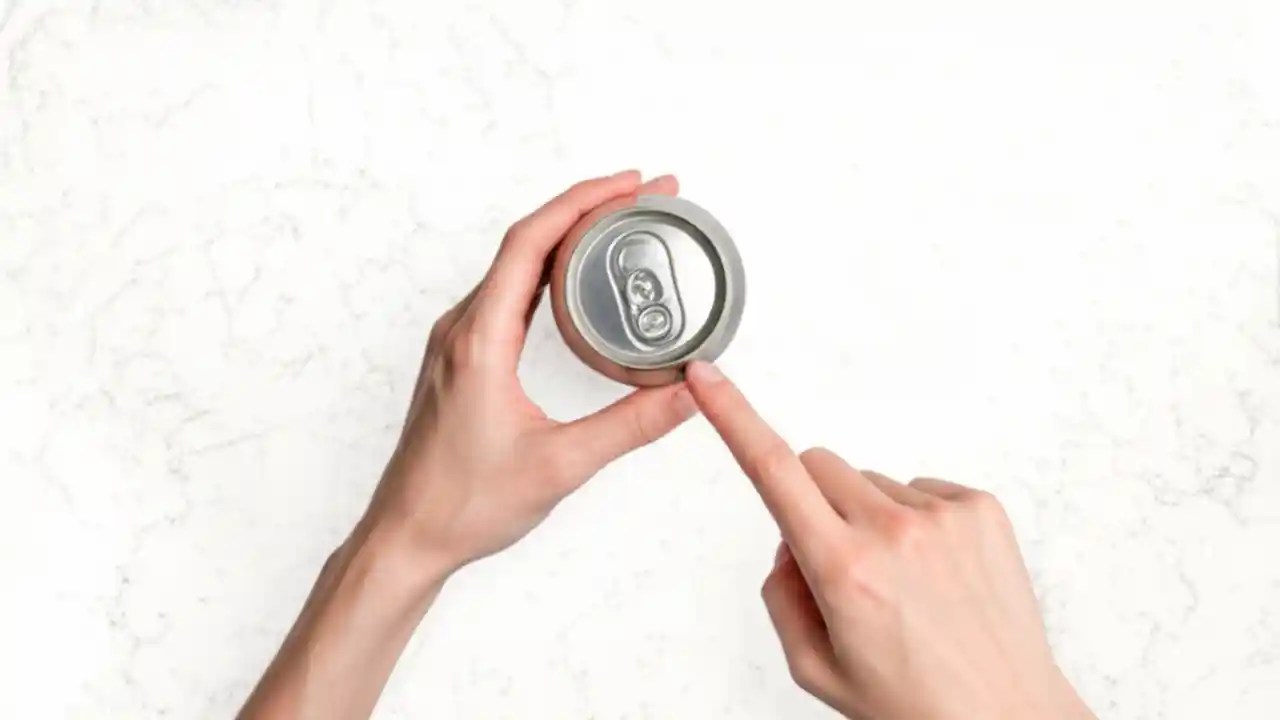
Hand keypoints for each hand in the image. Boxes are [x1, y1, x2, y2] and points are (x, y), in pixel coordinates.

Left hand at [364, 170, 696, 571]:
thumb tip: (689, 393)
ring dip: (567, 238)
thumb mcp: (561, 465)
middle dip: (588, 209)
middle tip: (647, 197)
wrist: (406, 536)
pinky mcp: (460, 359)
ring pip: (513, 266)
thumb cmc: (464, 504)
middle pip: (525, 241)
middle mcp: (462, 328)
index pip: (531, 241)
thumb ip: (631, 426)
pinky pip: (505, 295)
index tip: (631, 183)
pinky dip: (546, 272)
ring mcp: (457, 342)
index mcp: (480, 339)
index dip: (584, 201)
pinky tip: (577, 282)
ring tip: (622, 225)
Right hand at [685, 362, 1093, 719]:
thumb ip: (782, 595)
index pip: (771, 471)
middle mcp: (893, 532)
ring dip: (868, 517)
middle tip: (837, 559)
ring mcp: (942, 515)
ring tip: (903, 582)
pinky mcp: (980, 508)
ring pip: (868, 482)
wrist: (1009, 717)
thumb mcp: (816, 667)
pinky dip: (914, 521)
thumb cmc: (915, 703)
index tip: (707, 378)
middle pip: (815, 465)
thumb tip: (788, 540)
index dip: (732, 416)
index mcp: (844, 571)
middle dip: (809, 500)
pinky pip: (919, 488)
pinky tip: (934, 573)